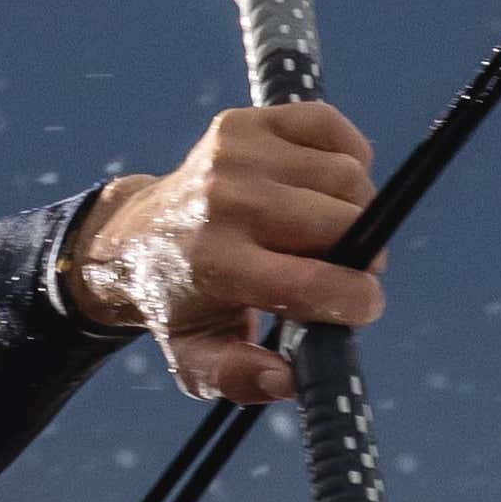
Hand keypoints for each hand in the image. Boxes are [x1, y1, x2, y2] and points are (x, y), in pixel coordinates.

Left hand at [64, 105, 383, 402]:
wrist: (135, 237)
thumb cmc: (181, 301)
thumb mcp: (195, 356)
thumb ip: (238, 378)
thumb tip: (286, 380)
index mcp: (215, 262)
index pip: (311, 281)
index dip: (357, 299)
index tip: (365, 307)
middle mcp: (225, 201)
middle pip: (343, 223)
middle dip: (362, 255)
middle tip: (346, 269)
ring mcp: (235, 153)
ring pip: (347, 177)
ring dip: (356, 208)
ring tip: (328, 232)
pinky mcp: (247, 121)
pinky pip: (331, 128)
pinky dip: (345, 157)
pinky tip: (322, 188)